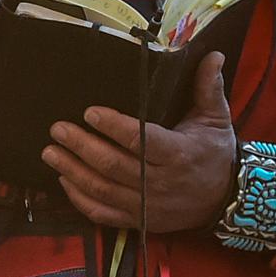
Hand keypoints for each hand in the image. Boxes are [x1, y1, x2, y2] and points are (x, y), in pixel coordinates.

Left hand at [39, 52, 236, 231]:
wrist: (225, 200)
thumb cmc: (214, 153)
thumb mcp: (216, 119)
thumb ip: (208, 88)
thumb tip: (213, 56)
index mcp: (179, 154)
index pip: (142, 141)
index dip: (114, 127)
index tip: (89, 112)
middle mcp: (161, 183)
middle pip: (115, 166)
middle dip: (82, 147)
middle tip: (58, 129)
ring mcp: (148, 206)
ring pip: (104, 190)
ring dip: (73, 172)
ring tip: (50, 152)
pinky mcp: (139, 220)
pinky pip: (104, 214)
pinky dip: (81, 200)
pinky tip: (64, 181)